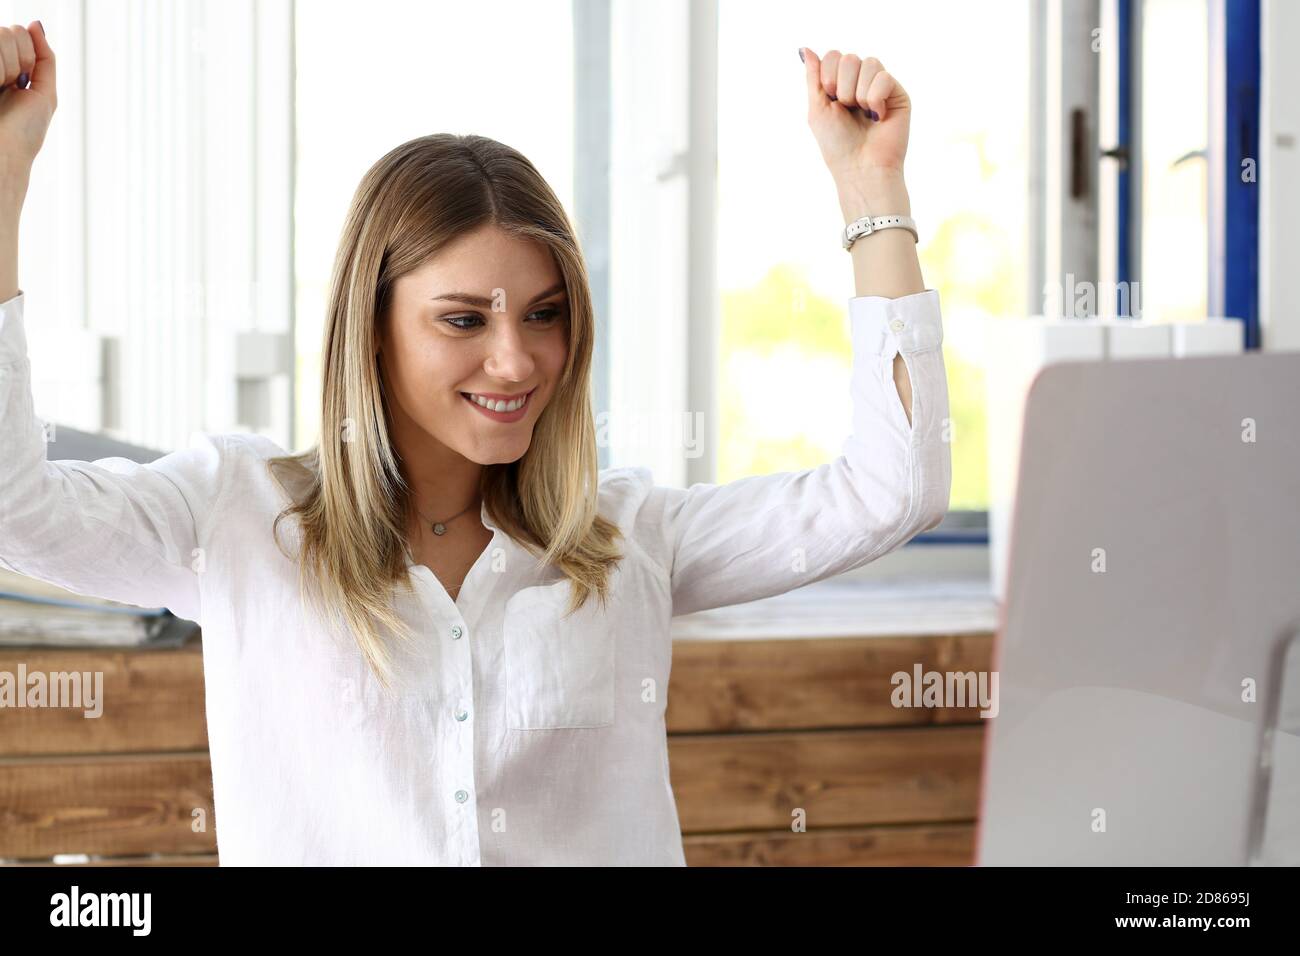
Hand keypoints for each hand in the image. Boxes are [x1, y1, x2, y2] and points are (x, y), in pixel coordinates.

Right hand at [0, 22, 55, 197]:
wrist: (3, 153)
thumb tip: (36, 24)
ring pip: (0, 35)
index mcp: (3, 65)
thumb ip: (44, 58)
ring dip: (5, 65)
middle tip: (10, 86)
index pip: (17, 34)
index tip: (22, 81)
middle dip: (19, 60)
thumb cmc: (24, 131)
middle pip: (9, 31)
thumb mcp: (44, 93)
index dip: (27, 55)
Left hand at [800, 48, 909, 183]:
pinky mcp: (897, 94)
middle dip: (842, 86)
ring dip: (859, 93)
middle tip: (847, 108)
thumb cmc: (837, 144)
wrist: (860, 167)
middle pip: (849, 58)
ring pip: (869, 63)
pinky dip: (876, 98)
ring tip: (863, 114)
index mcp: (840, 84)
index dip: (828, 75)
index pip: (833, 56)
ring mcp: (880, 87)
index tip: (830, 98)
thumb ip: (813, 77)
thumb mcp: (817, 108)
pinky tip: (878, 116)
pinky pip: (884, 77)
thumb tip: (805, 49)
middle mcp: (860, 83)